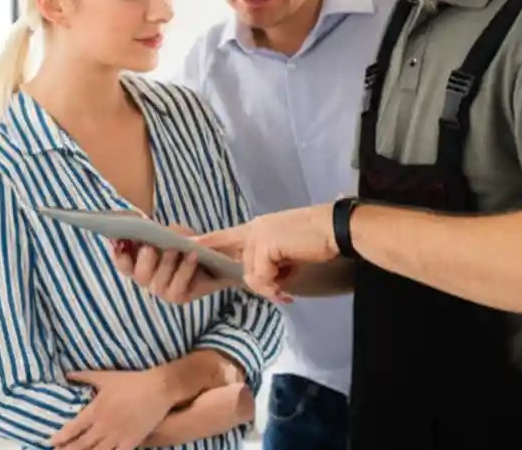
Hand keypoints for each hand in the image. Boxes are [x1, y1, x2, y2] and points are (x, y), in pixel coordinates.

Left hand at [51, 368, 174, 449]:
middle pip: (82, 444)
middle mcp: (104, 425)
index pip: (74, 427)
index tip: (51, 442)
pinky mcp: (131, 442)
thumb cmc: (131, 382)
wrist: (158, 389)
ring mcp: (117, 435)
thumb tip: (67, 374)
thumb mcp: (106, 377)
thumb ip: (85, 377)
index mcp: (96, 409)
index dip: (62, 437)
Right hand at [111, 225, 235, 303]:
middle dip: (143, 260)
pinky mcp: (178, 296)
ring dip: (165, 263)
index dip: (118, 253)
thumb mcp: (179, 232)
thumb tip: (158, 228)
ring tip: (175, 248)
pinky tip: (193, 255)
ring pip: (156, 282)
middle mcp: (148, 278)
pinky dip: (184, 269)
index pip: (123, 262)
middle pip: (138, 275)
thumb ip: (165, 232)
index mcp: (141, 261)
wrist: (221, 258)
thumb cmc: (194, 243)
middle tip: (149, 246)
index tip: (119, 240)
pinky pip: (176, 287)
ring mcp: (162, 289)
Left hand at [196, 204, 336, 303]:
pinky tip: (288, 285)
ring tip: (289, 286)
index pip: (225, 236)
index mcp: (257, 228)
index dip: (207, 242)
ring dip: (271, 286)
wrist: (333, 229)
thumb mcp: (286, 252)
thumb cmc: (314, 240)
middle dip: (262, 284)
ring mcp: (259, 236)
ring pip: (252, 275)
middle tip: (281, 294)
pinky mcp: (265, 245)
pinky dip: (275, 285)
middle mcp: (254, 229)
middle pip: (243, 267)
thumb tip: (264, 281)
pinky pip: (262, 277)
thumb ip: (270, 262)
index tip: (188, 244)